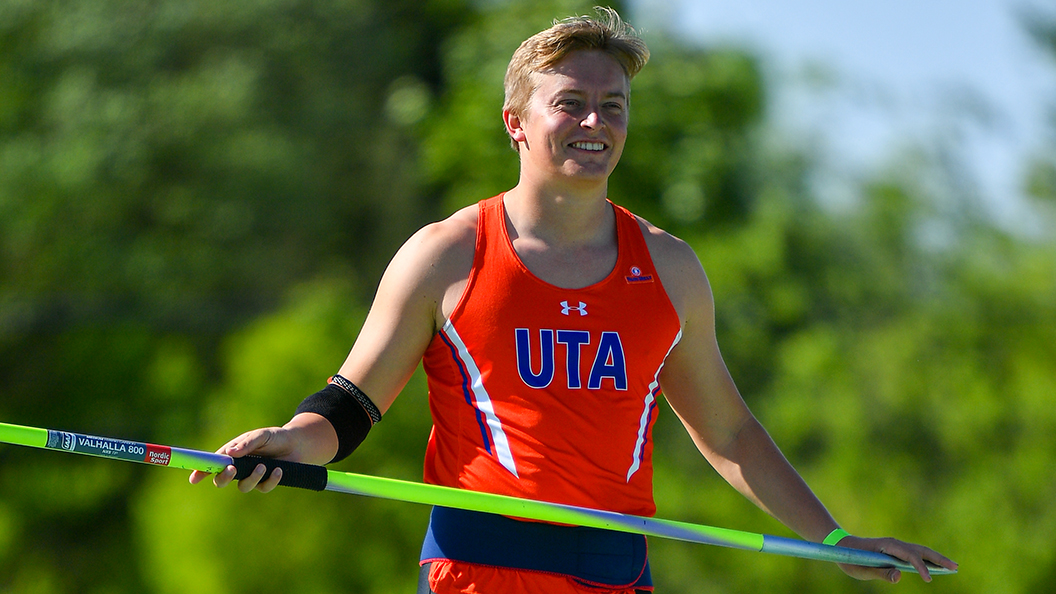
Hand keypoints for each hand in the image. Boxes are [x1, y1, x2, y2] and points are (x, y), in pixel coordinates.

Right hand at [188, 426, 294, 493]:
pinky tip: (279, 470)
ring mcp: (251, 476)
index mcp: (232, 454)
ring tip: (264, 465)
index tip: (194, 478)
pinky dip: (270, 479)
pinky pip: (263, 488)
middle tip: (232, 470)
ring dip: (252, 477)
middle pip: (221, 480)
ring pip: (243, 487)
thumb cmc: (275, 437)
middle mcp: (238, 467)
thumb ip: (247, 443)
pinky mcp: (265, 483)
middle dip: (223, 478)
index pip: (212, 464)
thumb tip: (230, 453)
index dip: (200, 471)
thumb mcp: (261, 435)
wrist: (298, 444)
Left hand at [835, 535, 957, 582]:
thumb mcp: (862, 569)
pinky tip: (936, 567)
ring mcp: (896, 546)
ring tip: (953, 567)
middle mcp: (894, 543)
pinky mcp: (895, 551)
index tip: (928, 579)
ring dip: (937, 558)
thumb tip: (899, 577)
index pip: (909, 555)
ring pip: (920, 551)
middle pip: (921, 550)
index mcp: (886, 546)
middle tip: (956, 567)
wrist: (842, 546)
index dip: (920, 566)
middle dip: (938, 559)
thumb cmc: (851, 559)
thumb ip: (881, 573)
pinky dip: (928, 560)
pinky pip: (915, 555)